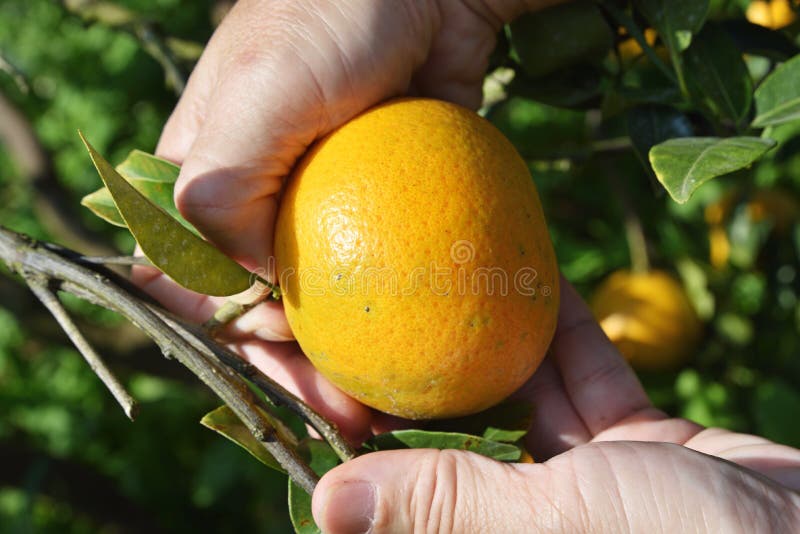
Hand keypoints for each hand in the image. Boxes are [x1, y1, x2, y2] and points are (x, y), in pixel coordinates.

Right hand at [134, 0, 564, 442]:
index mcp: (200, 182)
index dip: (231, 341)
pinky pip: (380, 278)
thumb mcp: (257, 97)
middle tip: (342, 409)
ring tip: (382, 404)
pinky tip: (414, 360)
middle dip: (291, 369)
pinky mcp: (378, 209)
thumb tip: (241, 289)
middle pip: (258, 311)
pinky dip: (391, 321)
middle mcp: (255, 204)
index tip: (286, 373)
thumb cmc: (330, 20)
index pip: (191, 286)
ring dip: (344, 361)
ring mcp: (320, 211)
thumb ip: (219, 193)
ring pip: (320, 306)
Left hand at [311, 281, 799, 531]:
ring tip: (460, 267)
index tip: (336, 360)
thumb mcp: (556, 522)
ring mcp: (589, 483)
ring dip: (500, 333)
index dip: (368, 430)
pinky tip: (539, 277)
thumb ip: (446, 505)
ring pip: (527, 393)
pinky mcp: (641, 449)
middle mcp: (535, 517)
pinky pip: (589, 380)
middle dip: (433, 365)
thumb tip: (324, 505)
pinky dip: (567, 333)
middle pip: (462, 431)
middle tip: (393, 292)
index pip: (411, 486)